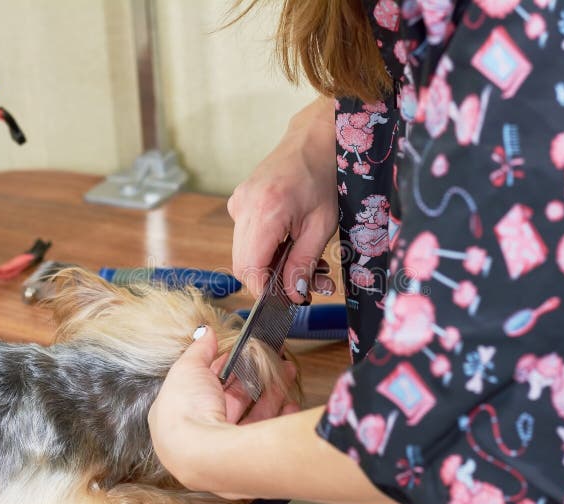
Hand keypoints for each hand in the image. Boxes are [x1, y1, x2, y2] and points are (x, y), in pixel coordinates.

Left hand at [148, 326, 298, 488]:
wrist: (202, 454)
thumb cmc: (186, 411)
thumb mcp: (188, 368)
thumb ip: (199, 349)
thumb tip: (206, 332)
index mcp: (177, 412)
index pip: (203, 384)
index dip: (223, 366)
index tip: (241, 352)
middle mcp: (198, 431)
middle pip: (230, 399)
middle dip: (253, 377)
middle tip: (270, 359)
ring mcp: (222, 446)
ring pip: (251, 414)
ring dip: (271, 392)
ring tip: (287, 371)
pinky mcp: (244, 456)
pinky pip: (264, 433)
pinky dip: (279, 417)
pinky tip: (289, 403)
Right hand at [228, 97, 338, 303]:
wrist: (314, 140)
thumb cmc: (324, 177)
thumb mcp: (322, 226)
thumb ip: (304, 263)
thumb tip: (293, 294)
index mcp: (266, 211)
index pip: (250, 268)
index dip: (265, 291)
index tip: (287, 302)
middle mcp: (244, 207)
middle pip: (243, 265)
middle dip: (271, 283)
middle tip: (304, 288)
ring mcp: (238, 203)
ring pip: (245, 253)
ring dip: (272, 267)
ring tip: (309, 266)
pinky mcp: (240, 202)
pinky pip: (247, 238)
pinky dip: (267, 250)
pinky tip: (292, 247)